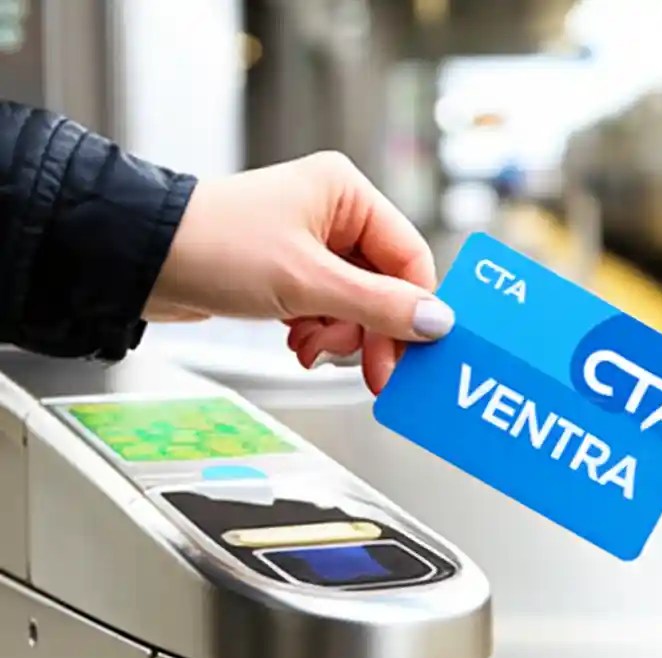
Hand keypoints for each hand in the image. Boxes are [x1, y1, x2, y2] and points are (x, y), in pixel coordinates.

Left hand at [145, 151, 453, 393]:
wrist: (137, 260)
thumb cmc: (213, 247)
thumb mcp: (307, 283)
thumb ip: (378, 306)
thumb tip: (436, 322)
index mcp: (346, 192)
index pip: (409, 257)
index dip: (414, 309)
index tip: (413, 352)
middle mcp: (333, 211)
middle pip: (384, 285)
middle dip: (372, 329)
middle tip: (373, 372)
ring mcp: (310, 241)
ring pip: (356, 302)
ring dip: (339, 334)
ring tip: (309, 347)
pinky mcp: (288, 268)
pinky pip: (327, 307)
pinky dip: (318, 331)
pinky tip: (296, 341)